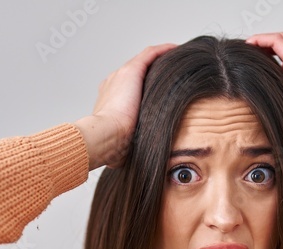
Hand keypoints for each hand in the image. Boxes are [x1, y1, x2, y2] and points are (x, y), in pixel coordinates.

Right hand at [74, 42, 175, 169]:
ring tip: (178, 62)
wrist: (104, 137)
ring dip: (161, 60)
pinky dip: (163, 51)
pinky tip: (176, 50)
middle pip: (137, 75)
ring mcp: (121, 76)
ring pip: (144, 62)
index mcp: (109, 101)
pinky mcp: (131, 71)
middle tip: (173, 77)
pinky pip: (151, 54)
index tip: (159, 95)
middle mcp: (113, 84)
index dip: (144, 91)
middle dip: (154, 74)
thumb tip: (141, 163)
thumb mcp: (123, 146)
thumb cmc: (112, 146)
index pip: (129, 91)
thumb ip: (131, 146)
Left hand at [244, 32, 282, 168]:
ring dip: (261, 40)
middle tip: (244, 54)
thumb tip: (256, 141)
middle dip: (260, 47)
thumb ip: (274, 124)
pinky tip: (249, 44)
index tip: (246, 67)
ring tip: (245, 46)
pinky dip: (262, 39)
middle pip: (281, 47)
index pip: (282, 61)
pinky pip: (278, 42)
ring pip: (280, 40)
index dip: (264, 59)